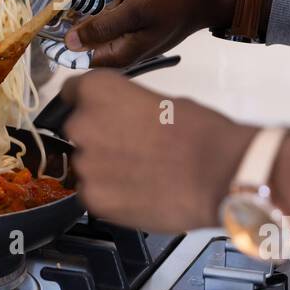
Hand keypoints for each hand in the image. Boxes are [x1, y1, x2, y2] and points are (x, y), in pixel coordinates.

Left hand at [59, 72, 254, 232]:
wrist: (217, 173)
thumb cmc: (199, 130)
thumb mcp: (159, 101)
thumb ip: (128, 108)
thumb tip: (124, 122)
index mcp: (96, 90)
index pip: (72, 92)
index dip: (87, 104)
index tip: (99, 112)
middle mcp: (81, 124)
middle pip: (77, 131)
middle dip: (97, 138)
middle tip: (128, 148)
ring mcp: (84, 164)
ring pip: (85, 165)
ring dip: (103, 168)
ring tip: (138, 175)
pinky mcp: (93, 199)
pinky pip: (92, 193)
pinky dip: (109, 195)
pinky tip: (137, 194)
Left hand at [65, 0, 236, 67]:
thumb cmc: (176, 2)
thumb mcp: (136, 11)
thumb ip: (103, 27)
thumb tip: (70, 43)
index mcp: (124, 53)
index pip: (83, 57)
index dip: (64, 43)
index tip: (48, 24)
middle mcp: (127, 47)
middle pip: (90, 42)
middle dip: (74, 25)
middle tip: (59, 4)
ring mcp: (134, 33)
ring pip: (101, 26)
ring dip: (89, 12)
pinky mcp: (140, 18)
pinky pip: (115, 14)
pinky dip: (106, 3)